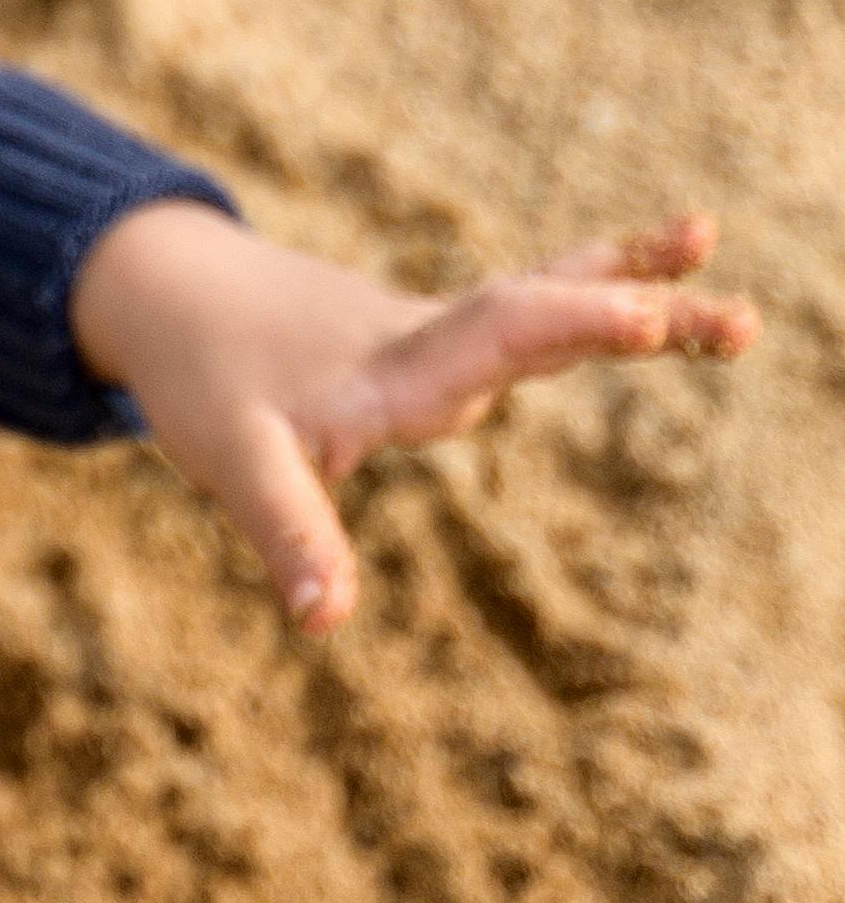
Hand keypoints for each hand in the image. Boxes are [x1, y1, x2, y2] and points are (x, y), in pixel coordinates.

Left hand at [70, 199, 754, 635]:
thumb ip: (289, 536)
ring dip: (637, 291)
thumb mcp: (233, 465)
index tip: (637, 316)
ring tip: (731, 288)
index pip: (486, 344)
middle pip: (540, 319)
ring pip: (548, 303)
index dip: (560, 329)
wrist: (167, 291)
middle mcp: (426, 342)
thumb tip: (325, 622)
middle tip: (736, 320)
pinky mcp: (441, 335)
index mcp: (387, 376)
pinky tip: (662, 280)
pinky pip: (534, 307)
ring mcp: (438, 331)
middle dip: (632, 316)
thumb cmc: (200, 379)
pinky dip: (597, 286)